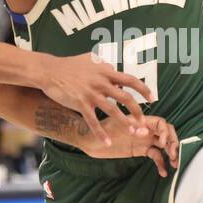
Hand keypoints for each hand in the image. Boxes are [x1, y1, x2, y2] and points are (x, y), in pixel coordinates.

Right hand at [37, 52, 151, 145]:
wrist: (50, 71)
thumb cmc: (69, 65)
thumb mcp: (90, 59)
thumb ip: (104, 65)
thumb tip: (114, 68)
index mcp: (106, 71)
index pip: (130, 80)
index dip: (143, 89)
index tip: (152, 98)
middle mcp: (101, 82)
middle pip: (126, 98)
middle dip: (138, 111)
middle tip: (144, 122)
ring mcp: (91, 93)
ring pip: (113, 111)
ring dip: (125, 123)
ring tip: (133, 134)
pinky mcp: (80, 103)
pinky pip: (93, 121)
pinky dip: (100, 133)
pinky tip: (107, 143)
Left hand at [83, 114, 179, 176]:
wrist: (90, 141)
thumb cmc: (100, 130)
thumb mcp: (113, 126)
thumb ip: (129, 128)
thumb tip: (144, 131)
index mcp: (140, 120)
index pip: (161, 123)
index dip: (165, 133)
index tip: (161, 143)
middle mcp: (145, 129)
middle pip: (166, 134)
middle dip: (173, 143)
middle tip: (173, 155)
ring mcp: (144, 140)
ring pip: (163, 146)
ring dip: (171, 154)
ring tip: (175, 164)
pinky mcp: (140, 150)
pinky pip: (155, 156)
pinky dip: (161, 163)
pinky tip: (163, 172)